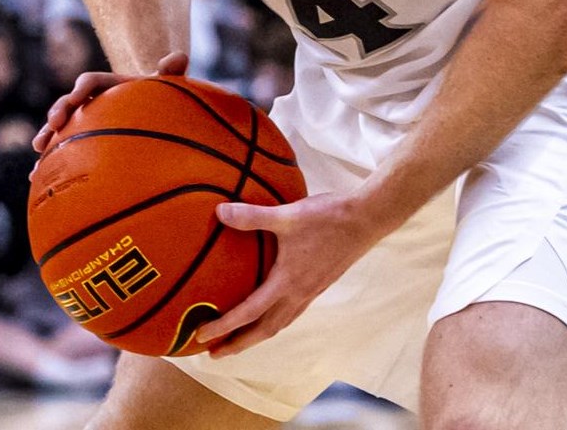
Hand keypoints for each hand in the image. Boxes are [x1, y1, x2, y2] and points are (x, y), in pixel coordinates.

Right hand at [32, 52, 186, 153]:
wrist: (157, 118)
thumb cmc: (163, 102)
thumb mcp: (168, 88)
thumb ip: (172, 73)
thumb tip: (180, 56)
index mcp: (110, 85)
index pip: (90, 82)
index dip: (81, 89)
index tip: (76, 98)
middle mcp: (93, 101)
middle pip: (70, 102)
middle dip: (58, 112)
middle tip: (52, 125)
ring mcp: (86, 121)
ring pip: (61, 126)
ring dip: (48, 134)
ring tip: (39, 148)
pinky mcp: (84, 139)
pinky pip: (64, 147)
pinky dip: (51, 158)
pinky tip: (38, 174)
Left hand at [193, 191, 385, 356]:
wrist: (366, 220)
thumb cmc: (327, 218)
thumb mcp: (286, 215)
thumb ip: (252, 216)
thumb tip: (219, 212)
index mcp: (287, 282)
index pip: (248, 313)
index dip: (223, 327)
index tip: (200, 337)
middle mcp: (298, 294)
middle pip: (264, 330)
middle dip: (238, 344)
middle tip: (213, 353)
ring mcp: (310, 292)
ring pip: (279, 325)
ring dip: (255, 336)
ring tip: (237, 341)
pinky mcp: (318, 285)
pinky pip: (291, 314)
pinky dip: (274, 322)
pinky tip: (269, 314)